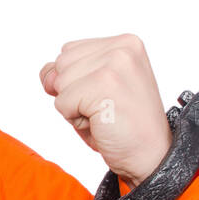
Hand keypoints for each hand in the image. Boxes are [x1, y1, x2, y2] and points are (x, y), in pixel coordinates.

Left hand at [39, 33, 171, 187]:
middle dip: (73, 93)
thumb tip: (47, 76)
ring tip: (104, 115)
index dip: (75, 82)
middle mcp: (122, 47)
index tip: (106, 96)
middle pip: (61, 64)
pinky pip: (62, 103)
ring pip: (59, 82)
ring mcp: (115, 63)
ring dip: (74, 107)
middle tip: (105, 108)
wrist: (151, 156)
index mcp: (124, 43)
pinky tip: (102, 123)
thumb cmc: (122, 125)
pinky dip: (75, 120)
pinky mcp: (105, 84)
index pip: (68, 52)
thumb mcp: (92, 89)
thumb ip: (66, 73)